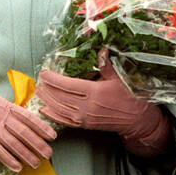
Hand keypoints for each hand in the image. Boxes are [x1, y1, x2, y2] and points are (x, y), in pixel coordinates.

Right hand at [0, 85, 56, 173]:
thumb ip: (6, 111)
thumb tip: (21, 120)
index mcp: (5, 105)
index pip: (28, 117)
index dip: (42, 127)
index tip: (53, 136)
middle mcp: (0, 115)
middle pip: (24, 132)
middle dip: (38, 144)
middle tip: (48, 154)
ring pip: (13, 142)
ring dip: (26, 154)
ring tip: (36, 163)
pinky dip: (8, 159)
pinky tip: (17, 167)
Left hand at [34, 50, 168, 154]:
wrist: (137, 120)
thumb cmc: (130, 97)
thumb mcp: (119, 78)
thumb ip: (106, 65)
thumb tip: (100, 49)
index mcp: (95, 92)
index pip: (69, 85)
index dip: (54, 79)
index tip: (44, 73)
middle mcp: (87, 107)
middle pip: (61, 97)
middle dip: (47, 89)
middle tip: (38, 81)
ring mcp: (85, 118)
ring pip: (60, 109)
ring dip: (47, 101)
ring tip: (38, 92)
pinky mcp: (85, 125)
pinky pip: (65, 121)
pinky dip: (53, 116)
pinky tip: (44, 110)